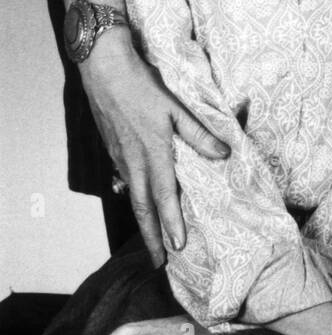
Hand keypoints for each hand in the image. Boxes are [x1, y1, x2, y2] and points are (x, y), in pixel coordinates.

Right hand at [81, 28, 228, 266]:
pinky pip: (126, 183)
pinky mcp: (114, 151)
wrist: (105, 72)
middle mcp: (135, 163)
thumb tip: (223, 155)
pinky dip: (134, 200)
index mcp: (153, 154)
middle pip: (143, 208)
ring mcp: (121, 158)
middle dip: (152, 237)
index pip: (164, 197)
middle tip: (158, 262)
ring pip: (133, 198)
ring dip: (143, 222)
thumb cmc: (142, 87)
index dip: (171, 223)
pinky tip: (140, 203)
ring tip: (152, 241)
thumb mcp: (176, 108)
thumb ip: (199, 134)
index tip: (177, 247)